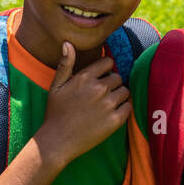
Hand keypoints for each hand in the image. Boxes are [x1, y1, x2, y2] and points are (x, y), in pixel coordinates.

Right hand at [35, 42, 131, 169]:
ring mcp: (108, 105)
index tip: (100, 78)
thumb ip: (65, 64)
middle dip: (112, 84)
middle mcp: (98, 89)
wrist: (57, 141)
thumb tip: (68, 43)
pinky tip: (111, 114)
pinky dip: (123, 109)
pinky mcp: (114, 121)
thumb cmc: (55, 113)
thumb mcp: (56, 86)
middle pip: (118, 77)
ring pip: (125, 91)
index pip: (108, 62)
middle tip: (102, 95)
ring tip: (106, 105)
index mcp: (85, 78)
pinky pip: (128, 107)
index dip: (106, 69)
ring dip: (119, 96)